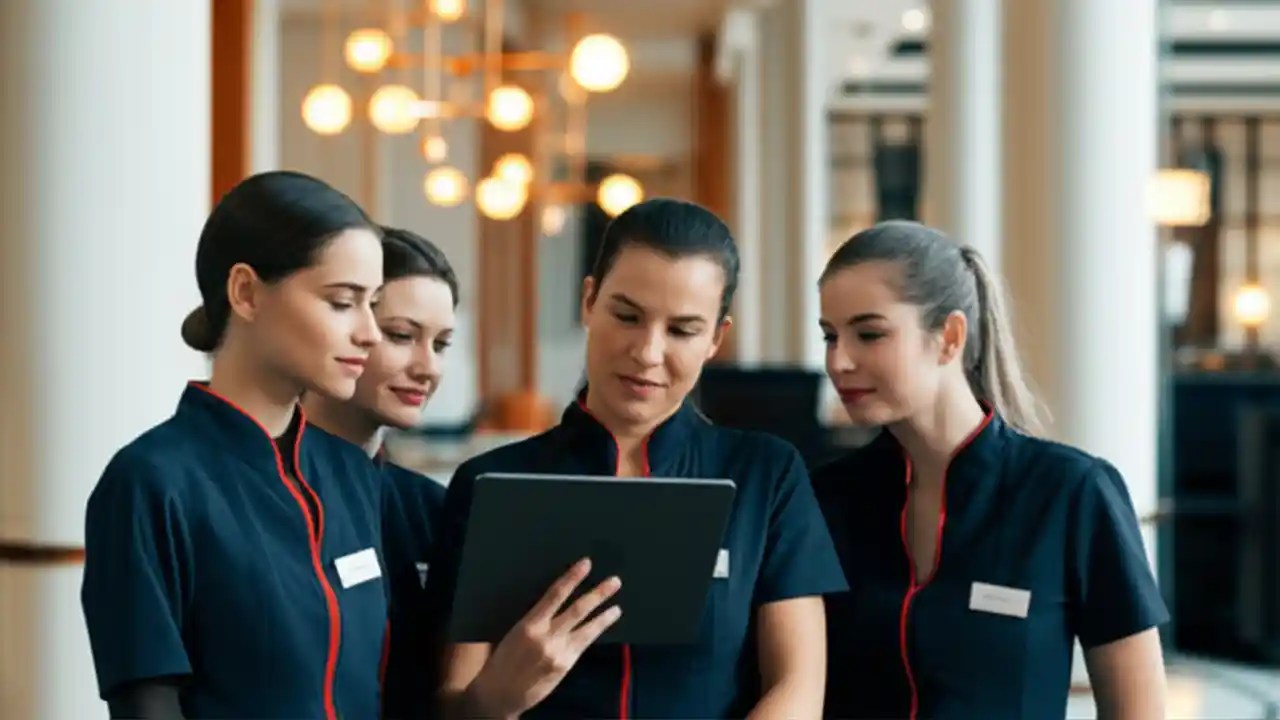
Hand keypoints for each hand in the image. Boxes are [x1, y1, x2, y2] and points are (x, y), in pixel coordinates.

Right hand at [466, 558, 622, 717]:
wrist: (500, 693)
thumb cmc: (504, 659)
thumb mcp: (515, 632)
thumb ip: (536, 619)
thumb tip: (559, 602)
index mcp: (529, 624)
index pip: (554, 594)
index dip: (572, 577)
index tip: (586, 564)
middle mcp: (547, 636)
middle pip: (577, 610)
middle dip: (598, 594)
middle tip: (615, 581)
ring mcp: (559, 652)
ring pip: (587, 629)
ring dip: (604, 616)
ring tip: (617, 607)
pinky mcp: (565, 665)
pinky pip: (583, 644)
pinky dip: (595, 632)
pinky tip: (604, 625)